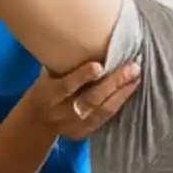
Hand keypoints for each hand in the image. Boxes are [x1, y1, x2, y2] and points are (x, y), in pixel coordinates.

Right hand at [19, 60, 141, 140]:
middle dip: (114, 83)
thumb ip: (63, 65)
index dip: (82, 76)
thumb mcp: (46, 77)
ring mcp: (74, 125)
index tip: (99, 65)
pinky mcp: (84, 132)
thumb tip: (86, 39)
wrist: (36, 122)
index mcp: (48, 95)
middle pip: (91, 99)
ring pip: (102, 111)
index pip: (66, 86)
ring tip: (136, 77)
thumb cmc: (44, 89)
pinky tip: (130, 89)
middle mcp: (61, 112)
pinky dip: (119, 103)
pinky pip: (105, 119)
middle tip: (132, 67)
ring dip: (122, 93)